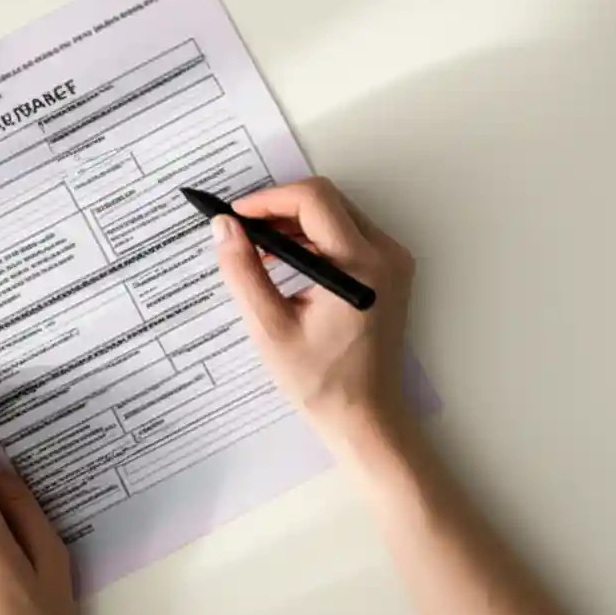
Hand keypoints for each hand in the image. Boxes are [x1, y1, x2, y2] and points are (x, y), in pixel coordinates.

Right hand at [211, 177, 415, 448]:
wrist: (365, 415)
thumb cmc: (318, 380)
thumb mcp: (269, 327)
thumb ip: (243, 271)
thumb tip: (223, 226)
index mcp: (359, 265)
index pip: (314, 199)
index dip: (269, 199)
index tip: (235, 216)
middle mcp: (385, 253)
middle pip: (327, 200)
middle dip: (279, 208)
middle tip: (242, 231)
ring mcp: (392, 261)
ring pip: (337, 213)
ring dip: (294, 222)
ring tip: (258, 250)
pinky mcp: (390, 271)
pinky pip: (347, 234)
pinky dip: (313, 238)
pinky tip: (286, 262)